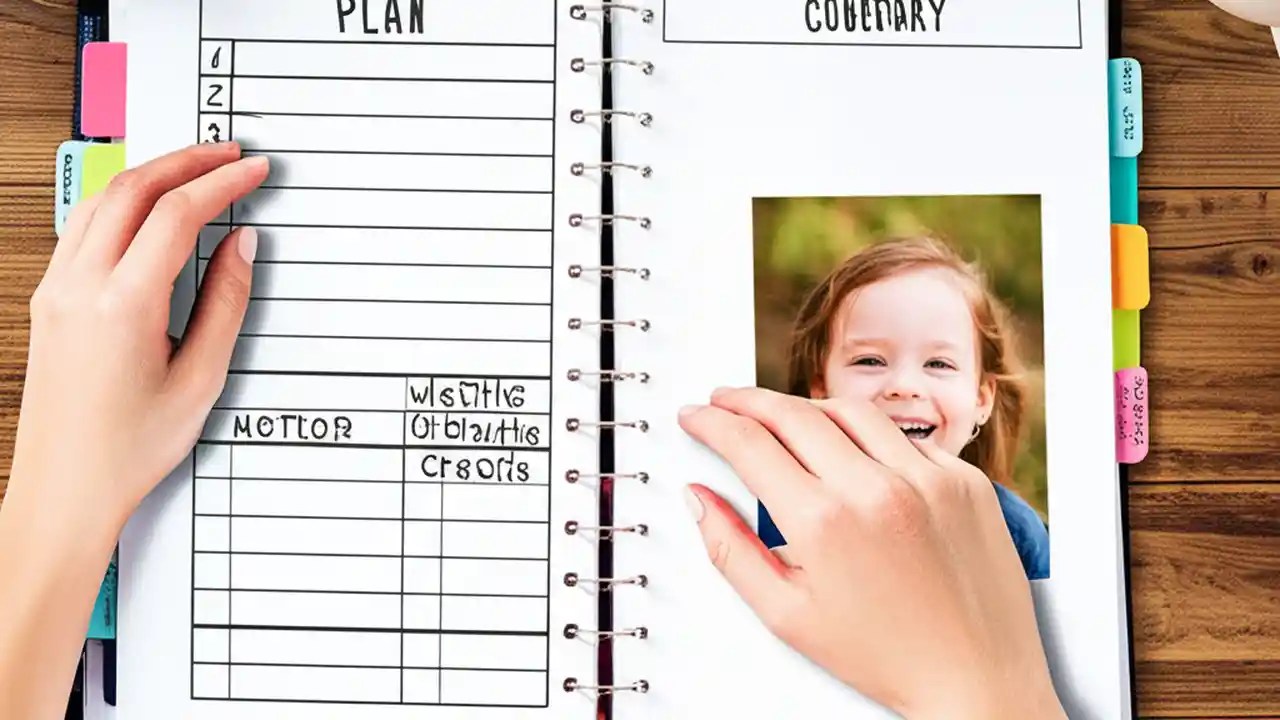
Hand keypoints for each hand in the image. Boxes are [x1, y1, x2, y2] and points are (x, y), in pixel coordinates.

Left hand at [10, 141, 266, 531]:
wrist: (64, 489)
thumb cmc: (127, 449)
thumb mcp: (200, 379)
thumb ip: (225, 303)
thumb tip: (242, 248)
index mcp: (121, 305)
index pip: (177, 214)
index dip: (221, 183)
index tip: (253, 170)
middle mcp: (79, 287)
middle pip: (133, 190)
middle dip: (186, 161)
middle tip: (230, 152)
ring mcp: (56, 290)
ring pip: (101, 201)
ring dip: (151, 174)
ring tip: (193, 169)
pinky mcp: (48, 301)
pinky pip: (82, 227)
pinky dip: (121, 201)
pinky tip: (147, 208)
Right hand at [678, 387, 1065, 719]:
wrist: (977, 681)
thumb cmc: (885, 657)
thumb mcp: (787, 615)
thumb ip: (730, 549)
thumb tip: (699, 498)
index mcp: (824, 523)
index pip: (749, 443)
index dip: (713, 422)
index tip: (698, 415)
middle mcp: (877, 488)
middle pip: (793, 413)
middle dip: (748, 401)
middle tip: (728, 402)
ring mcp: (928, 477)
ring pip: (851, 411)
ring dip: (807, 408)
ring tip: (785, 418)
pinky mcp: (966, 480)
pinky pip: (905, 438)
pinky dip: (869, 438)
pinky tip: (854, 455)